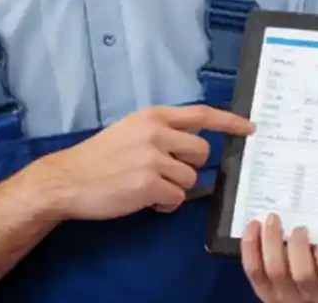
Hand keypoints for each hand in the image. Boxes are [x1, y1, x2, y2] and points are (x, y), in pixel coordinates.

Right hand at [32, 105, 255, 219]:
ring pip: (190, 178)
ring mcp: (152, 158)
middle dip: (190, 167)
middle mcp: (155, 133)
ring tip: (147, 187)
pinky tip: (145, 199)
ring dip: (174, 188)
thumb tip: (194, 140)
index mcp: (152, 116)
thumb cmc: (98, 158)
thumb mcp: (130, 130)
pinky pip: (176, 197)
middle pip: (202, 152)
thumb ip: (160, 131)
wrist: (67, 180)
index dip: (229, 122)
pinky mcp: (148, 183)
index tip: (250, 128)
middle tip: (165, 173)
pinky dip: (165, 203)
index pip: (201, 114)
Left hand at [242, 198, 317, 302]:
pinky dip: (250, 250)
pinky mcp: (271, 292)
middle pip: (300, 278)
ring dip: (269, 245)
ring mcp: (294, 297)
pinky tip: (252, 228)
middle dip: (293, 250)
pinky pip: (255, 275)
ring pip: (274, 276)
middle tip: (296, 224)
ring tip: (271, 219)